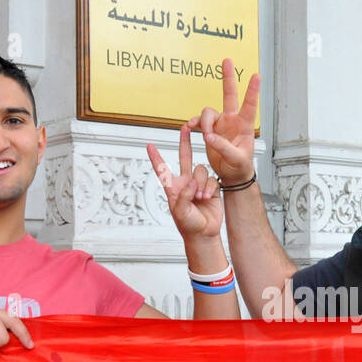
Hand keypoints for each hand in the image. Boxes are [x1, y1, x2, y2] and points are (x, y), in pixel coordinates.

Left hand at [147, 124, 222, 239]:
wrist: (204, 233)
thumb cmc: (188, 225)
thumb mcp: (180, 212)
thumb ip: (185, 195)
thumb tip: (193, 181)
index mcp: (173, 187)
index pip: (162, 170)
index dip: (156, 158)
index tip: (149, 146)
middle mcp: (186, 182)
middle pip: (185, 157)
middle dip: (185, 142)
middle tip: (185, 128)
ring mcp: (198, 184)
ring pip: (200, 170)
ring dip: (201, 183)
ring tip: (200, 198)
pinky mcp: (211, 187)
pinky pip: (212, 180)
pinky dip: (209, 188)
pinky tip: (207, 198)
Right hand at [189, 57, 259, 185]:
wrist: (231, 174)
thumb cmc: (240, 166)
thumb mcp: (236, 159)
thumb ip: (224, 147)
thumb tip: (210, 137)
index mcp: (245, 126)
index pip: (250, 105)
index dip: (252, 90)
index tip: (256, 76)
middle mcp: (233, 121)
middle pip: (230, 95)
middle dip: (228, 78)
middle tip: (227, 61)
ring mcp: (221, 124)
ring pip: (208, 112)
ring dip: (205, 122)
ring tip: (206, 136)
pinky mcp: (210, 129)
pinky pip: (200, 121)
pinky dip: (195, 123)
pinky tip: (191, 127)